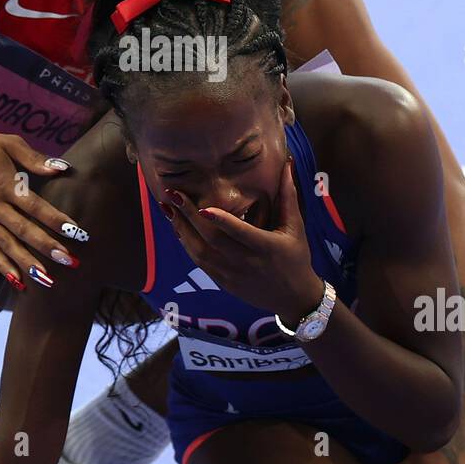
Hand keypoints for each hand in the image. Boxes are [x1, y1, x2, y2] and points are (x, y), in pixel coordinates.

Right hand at [0, 128, 86, 289]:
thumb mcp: (7, 143)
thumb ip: (35, 158)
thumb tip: (62, 168)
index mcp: (5, 185)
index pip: (35, 207)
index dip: (56, 220)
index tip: (77, 232)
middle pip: (24, 231)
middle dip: (48, 248)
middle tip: (70, 261)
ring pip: (8, 246)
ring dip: (28, 264)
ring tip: (48, 281)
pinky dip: (4, 267)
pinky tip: (19, 283)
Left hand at [158, 157, 322, 319]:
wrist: (292, 298)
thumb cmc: (296, 257)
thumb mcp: (295, 227)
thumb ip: (287, 196)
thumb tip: (286, 165)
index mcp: (266, 247)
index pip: (241, 233)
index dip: (222, 221)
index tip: (204, 206)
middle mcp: (246, 262)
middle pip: (213, 240)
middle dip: (190, 217)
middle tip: (173, 195)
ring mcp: (231, 274)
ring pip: (200, 252)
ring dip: (182, 229)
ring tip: (167, 208)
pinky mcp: (223, 282)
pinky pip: (199, 262)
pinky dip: (186, 244)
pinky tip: (177, 227)